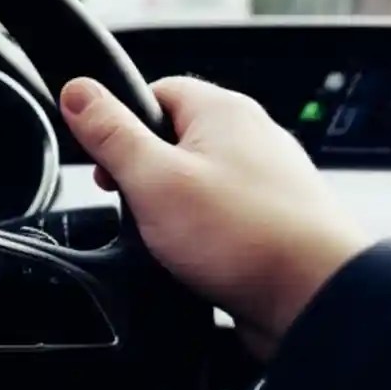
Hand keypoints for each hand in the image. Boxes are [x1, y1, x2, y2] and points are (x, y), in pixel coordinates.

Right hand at [59, 76, 369, 355]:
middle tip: (132, 204)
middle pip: (173, 139)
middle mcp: (251, 137)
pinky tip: (194, 257)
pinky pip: (218, 215)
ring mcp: (264, 179)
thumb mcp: (153, 178)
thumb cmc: (244, 235)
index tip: (103, 160)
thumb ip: (111, 134)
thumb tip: (77, 90)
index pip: (156, 91)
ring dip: (170, 209)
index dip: (120, 123)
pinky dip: (199, 234)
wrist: (313, 299)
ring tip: (166, 238)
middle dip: (143, 174)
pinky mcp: (270, 219)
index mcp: (223, 111)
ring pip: (194, 182)